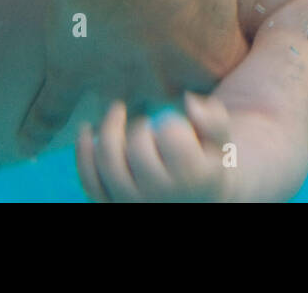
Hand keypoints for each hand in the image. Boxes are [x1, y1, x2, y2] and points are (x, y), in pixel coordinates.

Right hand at [16, 0, 290, 154]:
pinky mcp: (73, 74)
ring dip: (115, 115)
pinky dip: (37, 123)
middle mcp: (165, 81)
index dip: (220, 69)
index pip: (224, 75)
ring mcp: (117, 81)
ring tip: (106, 127)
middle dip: (170, 102)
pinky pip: (52, 108)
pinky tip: (21, 142)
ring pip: (119, 112)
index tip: (215, 62)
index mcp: (210, 55)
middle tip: (163, 98)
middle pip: (173, 105)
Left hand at [77, 94, 233, 201]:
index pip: (171, 137)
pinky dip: (84, 152)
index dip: (171, 124)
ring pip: (108, 162)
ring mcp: (131, 203)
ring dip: (108, 130)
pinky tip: (87, 131)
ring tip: (116, 114)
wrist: (196, 201)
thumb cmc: (208, 163)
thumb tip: (188, 100)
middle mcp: (159, 194)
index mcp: (191, 177)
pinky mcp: (109, 207)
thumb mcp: (223, 142)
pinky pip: (89, 180)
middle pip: (137, 148)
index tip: (173, 126)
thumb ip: (214, 119)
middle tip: (146, 123)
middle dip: (139, 126)